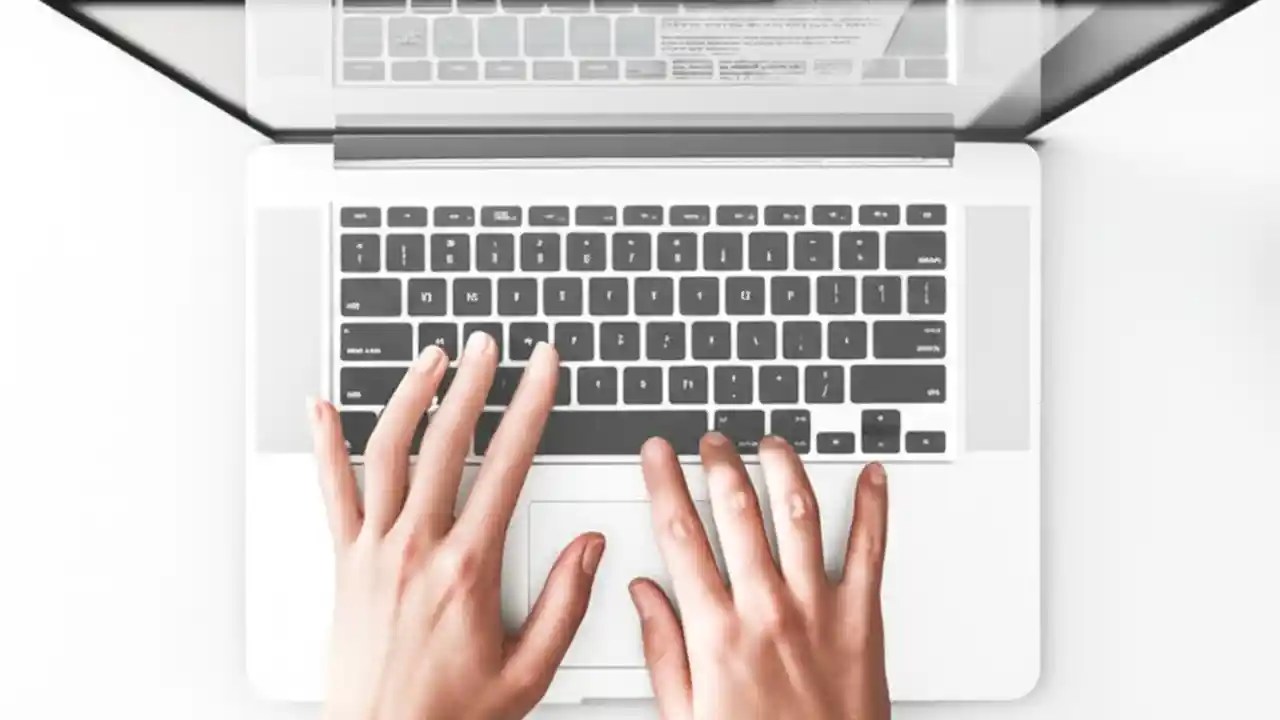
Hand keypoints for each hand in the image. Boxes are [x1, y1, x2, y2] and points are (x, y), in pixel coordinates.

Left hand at [310, 333, 604, 719]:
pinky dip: (326, 445)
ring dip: (412, 397)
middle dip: (474, 384)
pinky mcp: (343, 564)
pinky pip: (332, 492)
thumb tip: (588, 546)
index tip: (543, 368)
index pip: (508, 465)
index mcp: (467, 569)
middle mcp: (416, 549)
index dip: (530, 406)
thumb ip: (566, 604)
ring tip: (432, 359)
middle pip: (447, 443)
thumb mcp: (529, 671)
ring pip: (388, 453)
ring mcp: (373, 551)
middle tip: (490, 346)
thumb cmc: (452, 715)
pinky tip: (322, 407)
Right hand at [632, 434, 889, 719]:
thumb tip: (643, 593)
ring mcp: (818, 610)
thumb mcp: (686, 715)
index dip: (664, 483)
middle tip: (711, 439)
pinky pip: (871, 549)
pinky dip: (873, 506)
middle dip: (720, 462)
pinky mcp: (861, 620)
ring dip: (783, 467)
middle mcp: (767, 610)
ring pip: (798, 514)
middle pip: (737, 511)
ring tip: (771, 442)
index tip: (657, 454)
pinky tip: (871, 475)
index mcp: (717, 633)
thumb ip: (662, 649)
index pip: (680, 536)